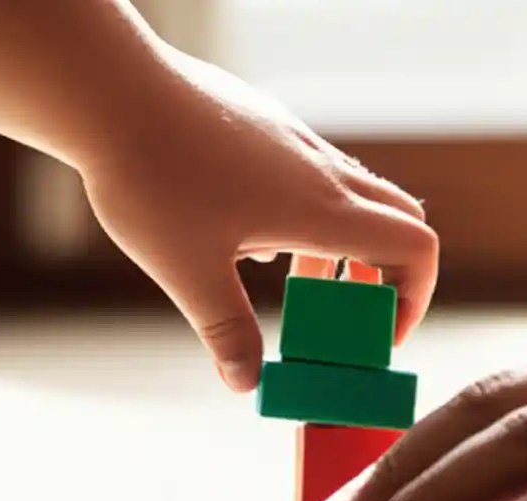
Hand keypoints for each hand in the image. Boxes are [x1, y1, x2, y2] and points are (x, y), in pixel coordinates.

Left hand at [78, 48, 437, 391]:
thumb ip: (227, 330)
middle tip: (344, 315)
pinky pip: (314, 175)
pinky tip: (250, 237)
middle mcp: (321, 172)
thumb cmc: (152, 177)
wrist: (111, 92)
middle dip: (385, 275)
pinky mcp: (268, 128)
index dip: (414, 298)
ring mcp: (296, 144)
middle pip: (398, 220)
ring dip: (341, 248)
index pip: (415, 248)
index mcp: (321, 210)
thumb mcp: (188, 271)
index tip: (380, 335)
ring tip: (291, 285)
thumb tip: (247, 382)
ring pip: (354, 197)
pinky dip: (309, 217)